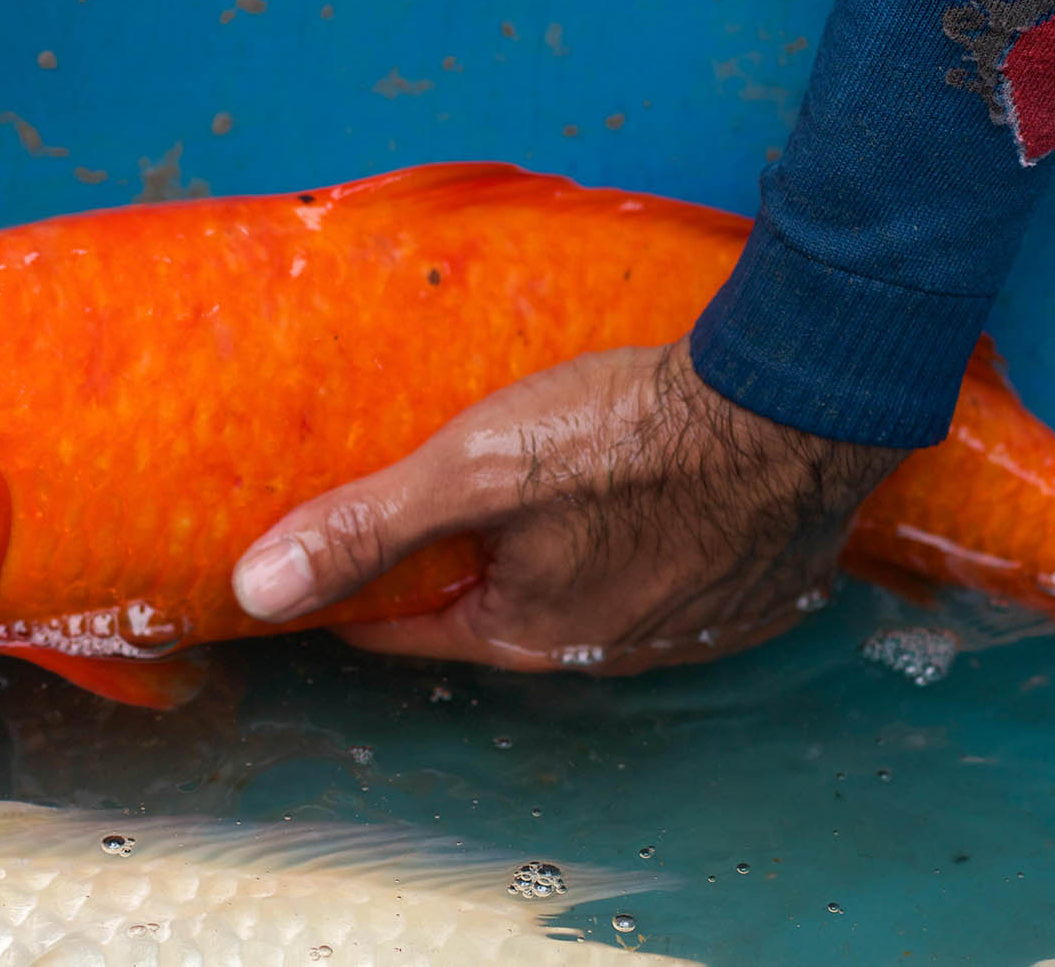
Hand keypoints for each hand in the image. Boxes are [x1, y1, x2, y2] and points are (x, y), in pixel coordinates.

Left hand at [231, 338, 906, 672]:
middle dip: (447, 574)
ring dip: (540, 561)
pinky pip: (662, 582)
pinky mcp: (748, 590)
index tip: (317, 566)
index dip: (350, 594)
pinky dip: (627, 552)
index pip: (402, 629)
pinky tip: (622, 503)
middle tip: (411, 518)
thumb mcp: (473, 470)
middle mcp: (604, 648)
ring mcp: (686, 625)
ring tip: (513, 500)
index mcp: (526, 633)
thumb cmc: (632, 437)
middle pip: (492, 613)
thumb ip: (366, 526)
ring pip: (579, 597)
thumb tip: (258, 589)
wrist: (796, 406)